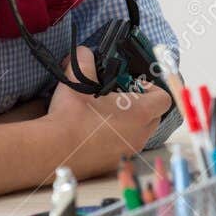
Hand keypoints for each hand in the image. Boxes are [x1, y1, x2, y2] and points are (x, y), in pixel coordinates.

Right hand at [45, 47, 171, 178]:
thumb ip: (85, 61)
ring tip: (105, 115)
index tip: (135, 86)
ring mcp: (128, 151)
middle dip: (141, 106)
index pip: (164, 99)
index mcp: (140, 113)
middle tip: (119, 99)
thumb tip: (84, 51)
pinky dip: (116, 139)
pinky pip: (124, 148)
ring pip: (140, 133)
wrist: (51, 151)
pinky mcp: (114, 164)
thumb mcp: (77, 81)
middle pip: (154, 116)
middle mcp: (140, 134)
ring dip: (129, 123)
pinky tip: (95, 133)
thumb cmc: (70, 116)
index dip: (152, 89)